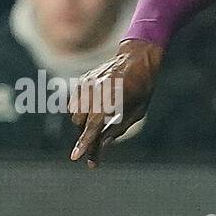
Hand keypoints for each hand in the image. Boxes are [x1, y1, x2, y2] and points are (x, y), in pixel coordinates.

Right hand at [68, 39, 162, 168]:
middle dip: (85, 134)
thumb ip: (118, 129)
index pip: (93, 125)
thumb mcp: (137, 112)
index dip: (85, 142)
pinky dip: (81, 109)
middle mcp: (96, 89)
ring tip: (100, 121)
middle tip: (94, 148)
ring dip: (82, 122)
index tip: (75, 156)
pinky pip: (75, 101)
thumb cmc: (142, 89)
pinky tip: (96, 107)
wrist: (136, 59)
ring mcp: (87, 83)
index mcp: (113, 98)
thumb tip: (100, 144)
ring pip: (74, 111)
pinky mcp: (83, 80)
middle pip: (79, 121)